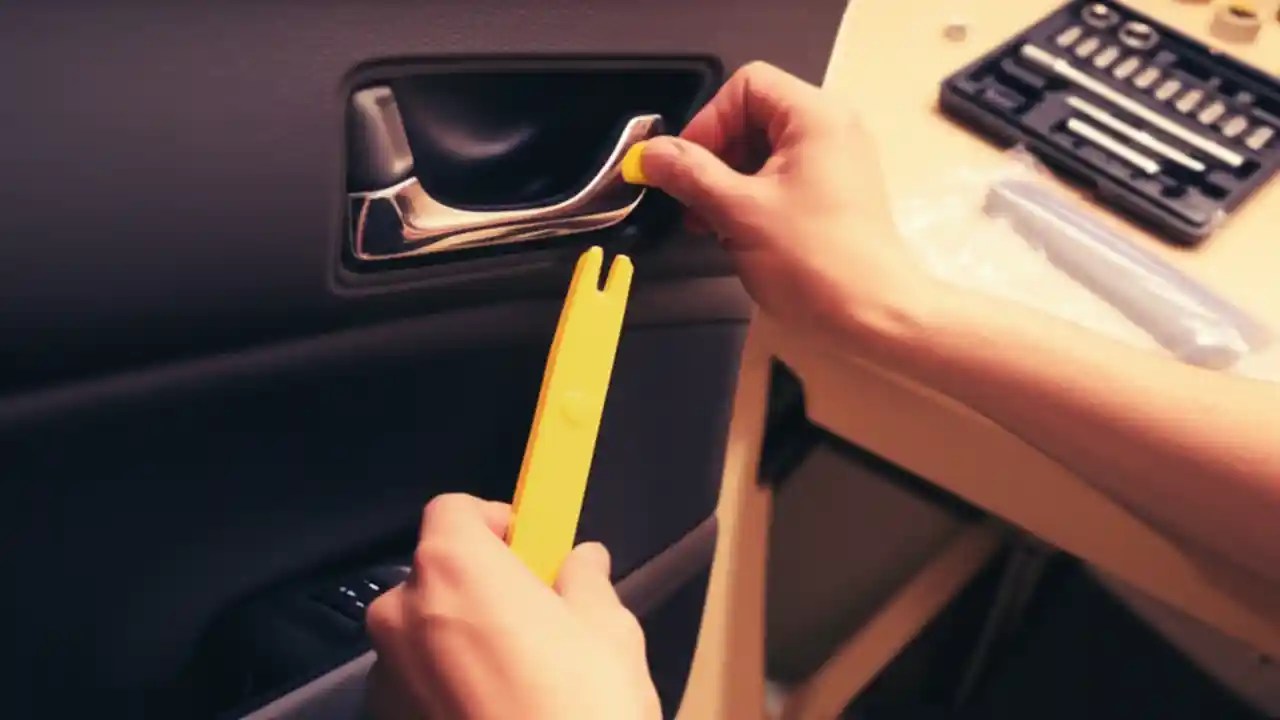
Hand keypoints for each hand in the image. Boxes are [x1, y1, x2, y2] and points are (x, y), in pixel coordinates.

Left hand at [366, 494, 659, 719]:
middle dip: (477, 585)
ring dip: (457, 638)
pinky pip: (414, 685)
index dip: (492, 522)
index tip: (528, 546)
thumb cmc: (583, 704)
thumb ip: (585, 581)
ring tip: (514, 675)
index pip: (452, 510)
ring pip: (422, 634)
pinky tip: (490, 711)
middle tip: (531, 614)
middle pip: (435, 573)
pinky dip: (443, 687)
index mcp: (453, 566)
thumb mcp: (606, 632)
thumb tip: (583, 558)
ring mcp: (385, 674)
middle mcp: (401, 612)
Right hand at [639, 62, 929, 339]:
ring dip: (726, 182)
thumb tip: (648, 154)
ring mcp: (835, 163)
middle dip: (713, 156)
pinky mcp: (833, 197)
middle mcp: (831, 129)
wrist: (874, 317)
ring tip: (708, 223)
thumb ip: (689, 175)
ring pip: (763, 152)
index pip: (746, 86)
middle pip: (752, 117)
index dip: (708, 121)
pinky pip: (781, 180)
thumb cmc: (813, 259)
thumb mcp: (739, 212)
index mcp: (815, 116)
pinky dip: (750, 199)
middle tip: (691, 200)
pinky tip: (733, 234)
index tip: (685, 166)